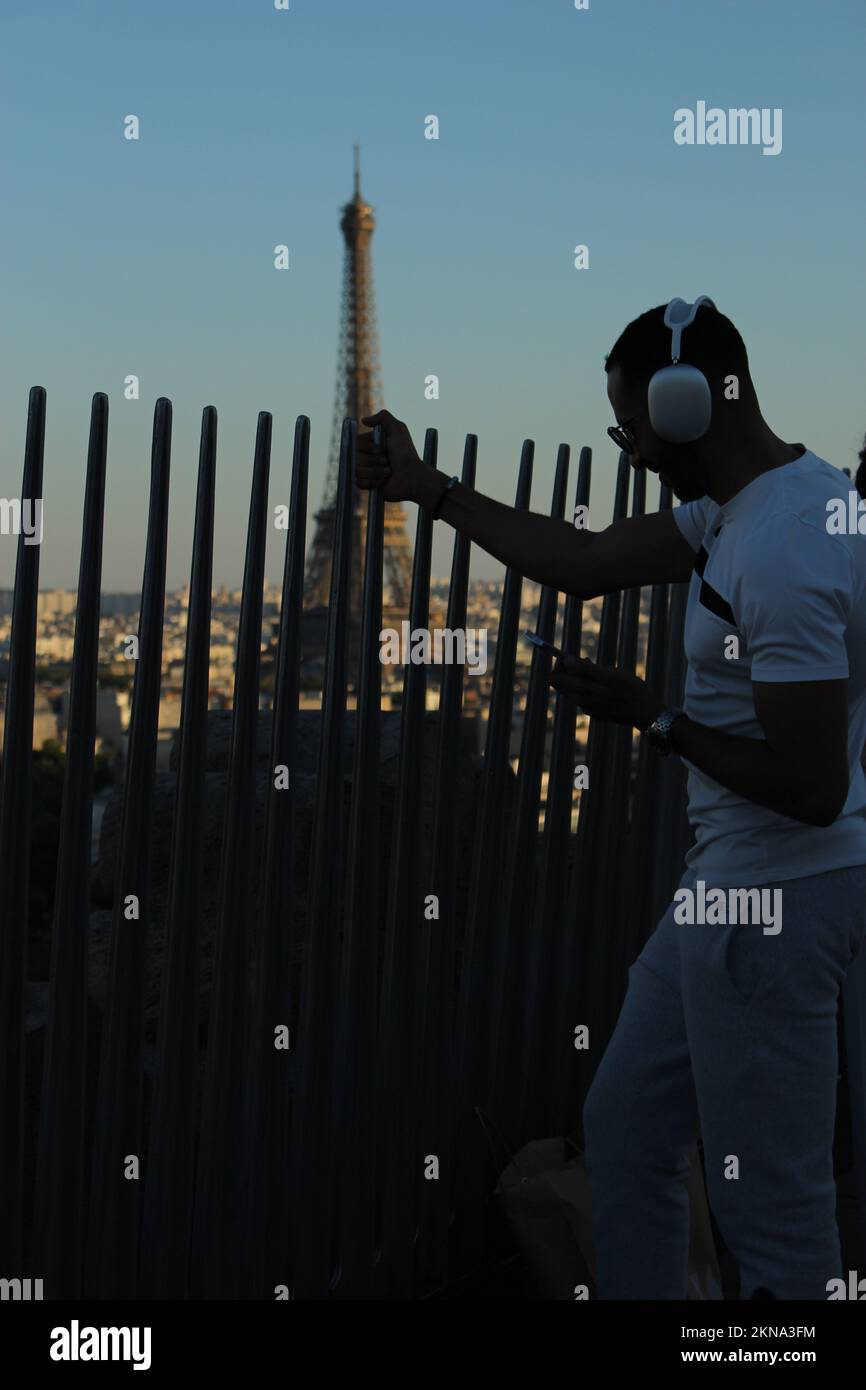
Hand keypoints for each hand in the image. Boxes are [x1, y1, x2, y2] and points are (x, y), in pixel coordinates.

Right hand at [356, 409, 428, 503]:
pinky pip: (359, 482)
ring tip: (388, 471)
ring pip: (357, 470)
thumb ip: (383, 417)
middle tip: (388, 461)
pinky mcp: (367, 485)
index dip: (369, 447)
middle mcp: (367, 456)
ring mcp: (366, 471)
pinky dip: (373, 482)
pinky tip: (383, 481)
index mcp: (371, 444)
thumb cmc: (406, 453)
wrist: (412, 477)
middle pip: (355, 457)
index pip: (356, 444)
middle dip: (374, 460)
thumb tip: (363, 420)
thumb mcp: (398, 429)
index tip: (383, 448)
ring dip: (376, 471)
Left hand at [548, 655, 663, 730]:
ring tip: (597, 670)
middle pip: (560, 684)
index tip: (572, 657)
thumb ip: (586, 669)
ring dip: (580, 677)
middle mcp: (580, 702)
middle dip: (569, 669)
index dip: (560, 665)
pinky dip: (588, 687)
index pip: (553, 678)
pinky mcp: (594, 713)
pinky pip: (583, 697)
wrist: (646, 713)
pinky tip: (602, 683)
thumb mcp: (611, 676)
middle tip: (587, 661)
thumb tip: (565, 660)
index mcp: (581, 692)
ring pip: (572, 689)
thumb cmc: (631, 690)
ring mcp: (587, 708)